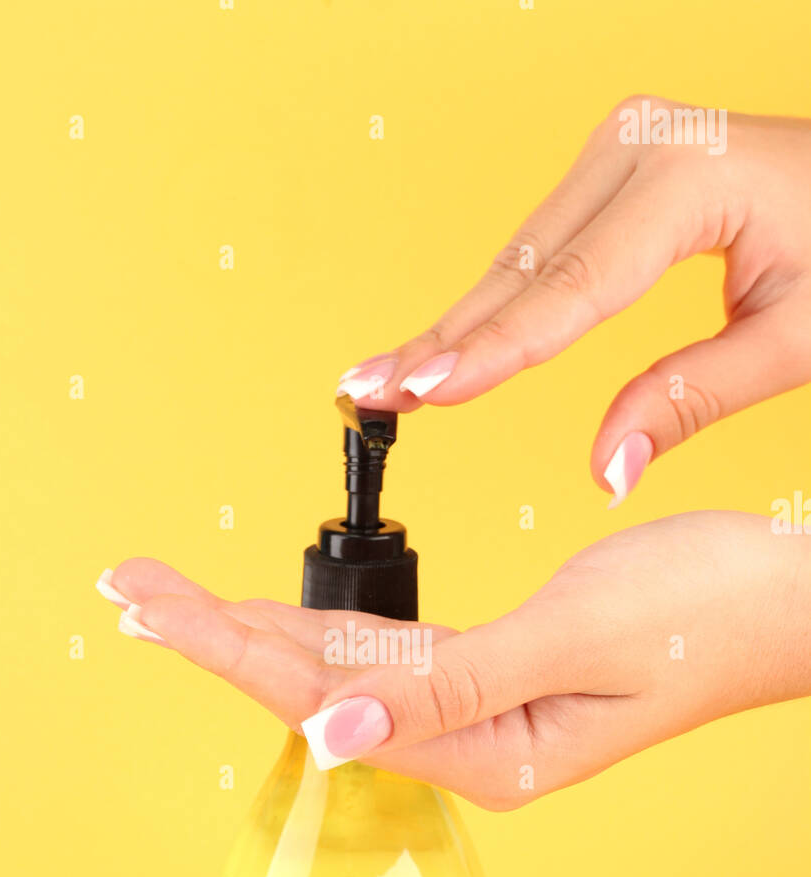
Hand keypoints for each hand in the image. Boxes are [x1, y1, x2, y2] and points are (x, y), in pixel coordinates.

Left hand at [102, 512, 809, 809]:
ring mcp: (482, 709)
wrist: (791, 601)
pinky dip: (320, 625)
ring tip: (167, 596)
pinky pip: (387, 653)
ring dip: (253, 627)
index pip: (324, 695)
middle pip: (314, 685)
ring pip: (341, 668)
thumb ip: (456, 682)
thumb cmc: (715, 611)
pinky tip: (269, 617)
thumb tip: (331, 727)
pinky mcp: (497, 672)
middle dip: (214, 634)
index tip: (144, 606)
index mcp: (486, 747)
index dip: (226, 646)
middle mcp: (470, 739)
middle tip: (125, 588)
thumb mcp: (583, 639)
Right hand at [338, 99, 810, 505]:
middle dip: (441, 343)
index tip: (425, 394)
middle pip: (520, 271)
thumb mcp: (790, 338)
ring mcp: (619, 149)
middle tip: (365, 395)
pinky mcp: (611, 168)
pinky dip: (486, 304)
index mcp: (688, 176)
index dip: (492, 352)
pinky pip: (535, 248)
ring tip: (380, 383)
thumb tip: (605, 473)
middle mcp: (640, 145)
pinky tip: (438, 343)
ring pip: (514, 260)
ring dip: (450, 330)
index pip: (571, 288)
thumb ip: (691, 400)